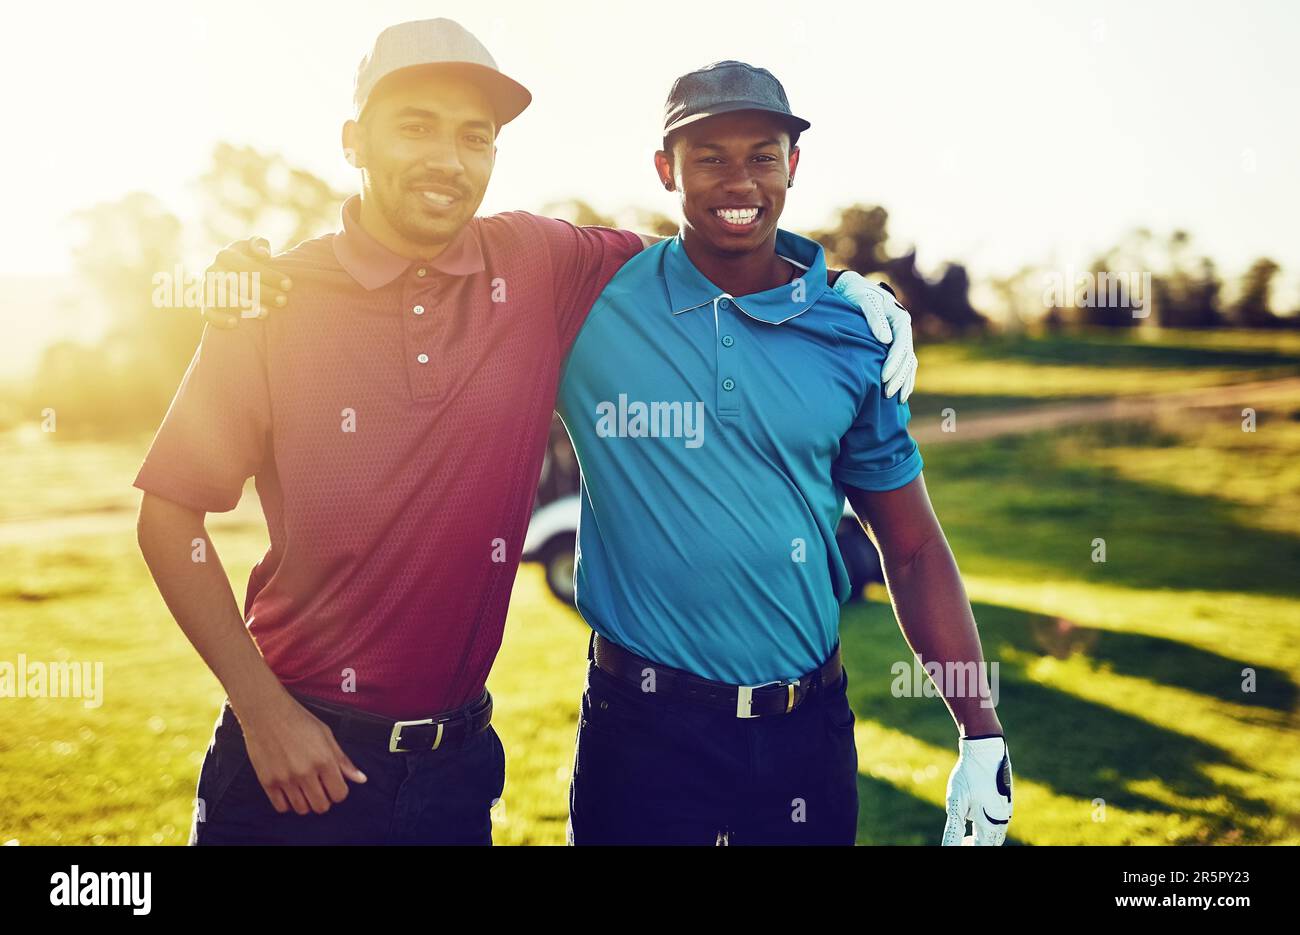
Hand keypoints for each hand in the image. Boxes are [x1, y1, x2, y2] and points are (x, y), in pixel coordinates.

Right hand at [202, 237, 292, 328]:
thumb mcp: (253, 249)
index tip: (289, 285)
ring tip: (265, 314)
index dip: (269, 275)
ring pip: (223, 297)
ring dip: (244, 306)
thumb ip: (259, 244)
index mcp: (225, 255)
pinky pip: (208, 313)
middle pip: (237, 282)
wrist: (229, 277)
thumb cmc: (248, 262)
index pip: (248, 265)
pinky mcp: (205, 305)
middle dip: (263, 292)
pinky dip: (219, 319)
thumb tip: (263, 254)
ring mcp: (207, 288)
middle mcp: (212, 270)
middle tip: (283, 301)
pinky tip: (236, 324)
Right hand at [235, 693, 366, 814]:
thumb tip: (361, 779)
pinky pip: (281, 807)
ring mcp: (285, 779)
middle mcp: (305, 772)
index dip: (339, 791)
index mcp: (324, 760)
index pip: (339, 794)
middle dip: (324, 800)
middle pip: (321, 806)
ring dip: (306, 802)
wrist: (266, 712)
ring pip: (302, 809)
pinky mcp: (267, 782)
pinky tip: (289, 790)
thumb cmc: (299, 720)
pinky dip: (287, 803)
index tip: (333, 784)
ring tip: (304, 788)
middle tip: (319, 788)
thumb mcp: (327, 736)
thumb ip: (343, 760)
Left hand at [832, 271, 917, 401]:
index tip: (883, 378)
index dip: (893, 363)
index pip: (901, 346)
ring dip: (904, 381)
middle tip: (886, 394)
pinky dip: (905, 378)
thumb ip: (874, 318)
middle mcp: (904, 328)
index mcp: (900, 318)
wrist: (853, 287)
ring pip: (909, 363)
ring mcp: (901, 336)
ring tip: (896, 399)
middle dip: (898, 377)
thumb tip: (885, 339)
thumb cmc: (856, 293)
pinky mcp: (895, 343)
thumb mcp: (864, 300)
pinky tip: (901, 394)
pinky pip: (905, 364)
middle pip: (907, 358)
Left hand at [941, 735, 1011, 845]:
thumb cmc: (969, 775)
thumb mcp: (956, 802)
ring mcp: (1006, 808)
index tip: (958, 843)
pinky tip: (974, 817)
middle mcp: (1003, 818)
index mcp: (993, 823)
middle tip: (962, 842)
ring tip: (966, 836)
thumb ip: (954, 828)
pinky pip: (997, 819)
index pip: (981, 847)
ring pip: (994, 831)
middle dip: (975, 843)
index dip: (966, 847)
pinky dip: (985, 824)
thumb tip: (948, 847)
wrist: (985, 747)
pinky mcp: (1004, 799)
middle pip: (989, 841)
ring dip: (981, 835)